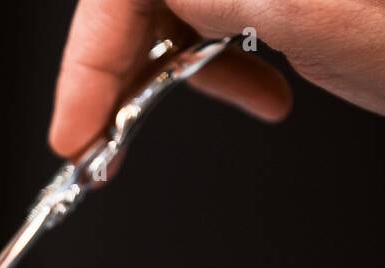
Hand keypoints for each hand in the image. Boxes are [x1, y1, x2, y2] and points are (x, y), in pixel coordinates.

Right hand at [48, 0, 384, 156]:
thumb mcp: (308, 14)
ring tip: (219, 113)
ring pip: (176, 3)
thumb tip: (136, 5)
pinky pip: (219, 8)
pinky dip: (220, 57)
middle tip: (107, 138)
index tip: (75, 128)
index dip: (88, 57)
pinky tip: (256, 89)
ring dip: (173, 65)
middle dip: (122, 64)